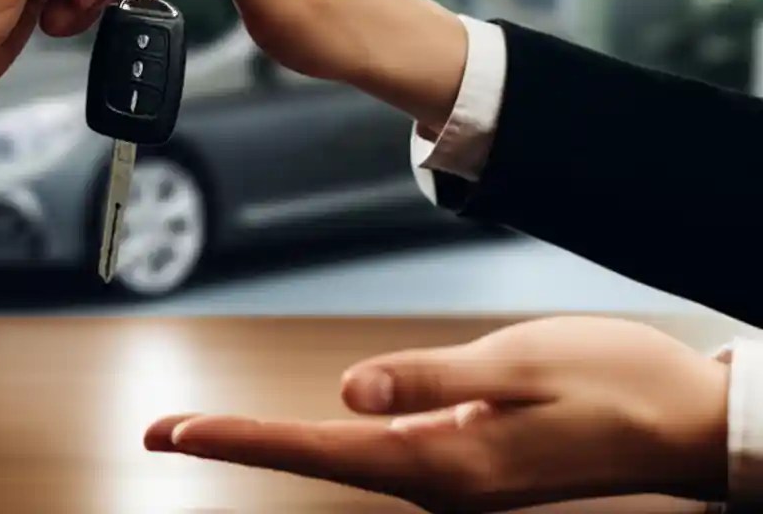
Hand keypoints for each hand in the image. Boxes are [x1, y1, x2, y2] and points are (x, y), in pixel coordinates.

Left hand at [145, 317, 728, 511]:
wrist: (685, 420)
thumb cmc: (616, 385)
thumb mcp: (522, 367)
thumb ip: (430, 380)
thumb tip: (347, 394)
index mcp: (446, 460)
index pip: (318, 450)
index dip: (242, 440)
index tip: (176, 433)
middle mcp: (440, 478)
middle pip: (314, 459)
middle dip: (237, 444)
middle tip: (161, 430)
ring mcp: (454, 472)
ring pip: (342, 457)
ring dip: (273, 442)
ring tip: (207, 429)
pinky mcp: (468, 455)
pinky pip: (381, 448)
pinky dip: (326, 439)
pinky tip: (303, 430)